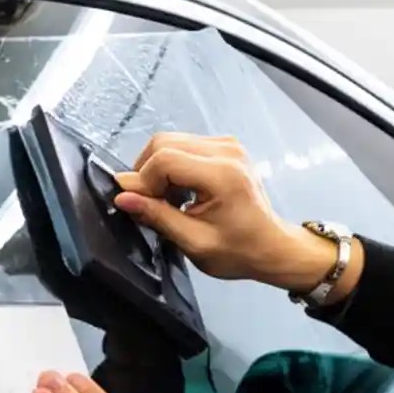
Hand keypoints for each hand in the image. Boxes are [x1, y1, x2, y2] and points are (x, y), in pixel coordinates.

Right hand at [112, 133, 362, 298]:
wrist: (271, 246)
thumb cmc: (238, 251)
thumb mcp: (194, 242)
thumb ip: (157, 216)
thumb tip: (122, 196)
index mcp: (222, 174)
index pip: (164, 159)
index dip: (144, 182)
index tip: (142, 206)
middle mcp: (226, 150)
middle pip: (163, 143)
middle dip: (147, 172)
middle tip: (151, 203)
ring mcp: (228, 144)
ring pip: (171, 141)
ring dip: (158, 169)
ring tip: (168, 199)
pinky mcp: (226, 145)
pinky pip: (184, 144)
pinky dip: (172, 165)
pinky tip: (180, 190)